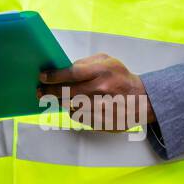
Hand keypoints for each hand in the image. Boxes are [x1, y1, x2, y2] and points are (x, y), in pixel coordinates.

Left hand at [37, 53, 155, 130]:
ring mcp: (103, 108)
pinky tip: (78, 106)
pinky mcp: (103, 122)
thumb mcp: (107, 61)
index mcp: (102, 71)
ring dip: (63, 103)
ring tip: (59, 98)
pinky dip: (75, 112)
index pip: (72, 73)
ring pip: (71, 107)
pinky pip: (80, 118)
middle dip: (51, 92)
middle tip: (40, 92)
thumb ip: (85, 63)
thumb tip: (63, 69)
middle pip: (68, 92)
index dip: (54, 76)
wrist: (142, 99)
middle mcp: (102, 90)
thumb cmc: (120, 77)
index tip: (42, 77)